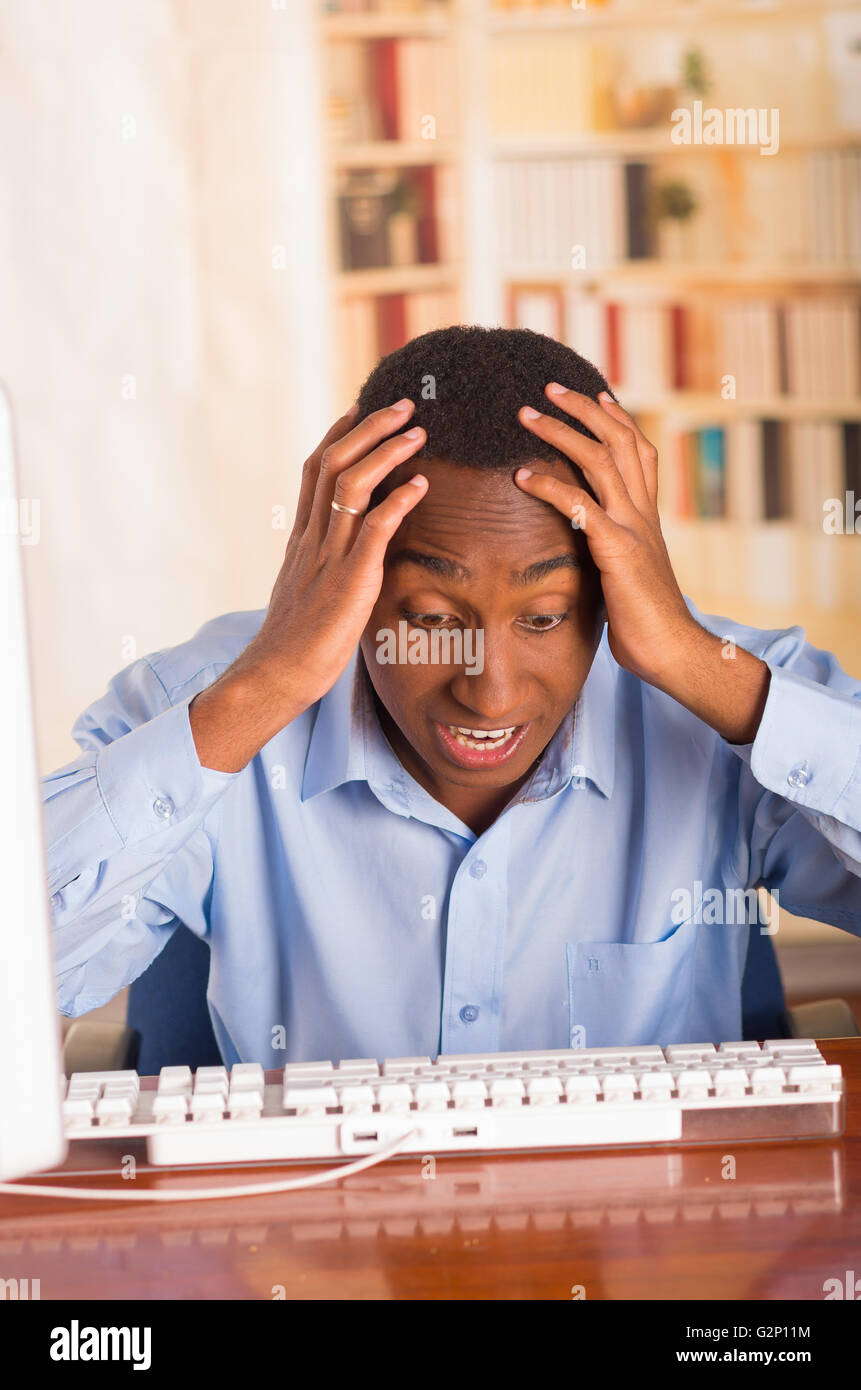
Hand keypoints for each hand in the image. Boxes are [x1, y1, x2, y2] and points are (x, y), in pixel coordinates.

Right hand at [237, 398, 428, 710]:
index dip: (339, 435)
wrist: (276, 676)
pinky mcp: (349, 580)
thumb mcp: (307, 595)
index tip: (362, 408)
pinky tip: (421, 483)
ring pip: (352, 484)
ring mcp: (329, 556)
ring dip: (387, 452)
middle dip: (369, 427)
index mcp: (302, 539)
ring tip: (418, 431)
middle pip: (333, 463)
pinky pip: (375, 529)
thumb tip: (344, 563)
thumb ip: (324, 570)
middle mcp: (312, 538)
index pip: (316, 471)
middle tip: (404, 404)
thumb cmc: (295, 646)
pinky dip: (399, 500)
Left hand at [514, 384, 693, 683]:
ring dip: (560, 433)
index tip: (594, 396)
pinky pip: (581, 507)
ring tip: (525, 416)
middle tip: (547, 389)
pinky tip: (522, 477)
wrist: (673, 651)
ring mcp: (633, 529)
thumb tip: (587, 544)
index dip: (617, 420)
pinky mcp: (618, 551)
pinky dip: (550, 486)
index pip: (638, 451)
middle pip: (617, 441)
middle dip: (582, 410)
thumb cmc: (645, 620)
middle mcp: (643, 513)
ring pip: (599, 461)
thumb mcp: (628, 573)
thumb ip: (611, 549)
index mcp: (648, 516)